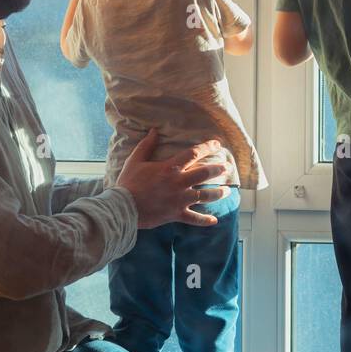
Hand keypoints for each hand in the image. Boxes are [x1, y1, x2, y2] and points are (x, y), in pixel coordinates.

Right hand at [116, 129, 231, 227]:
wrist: (123, 208)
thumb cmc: (129, 183)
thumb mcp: (136, 160)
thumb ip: (147, 145)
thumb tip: (154, 130)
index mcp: (170, 168)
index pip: (194, 153)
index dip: (207, 147)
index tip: (217, 144)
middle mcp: (179, 183)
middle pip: (205, 173)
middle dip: (218, 169)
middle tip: (227, 167)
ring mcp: (179, 200)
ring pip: (204, 195)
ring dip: (218, 193)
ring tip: (227, 191)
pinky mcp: (176, 215)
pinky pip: (194, 219)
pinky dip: (204, 221)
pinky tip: (214, 221)